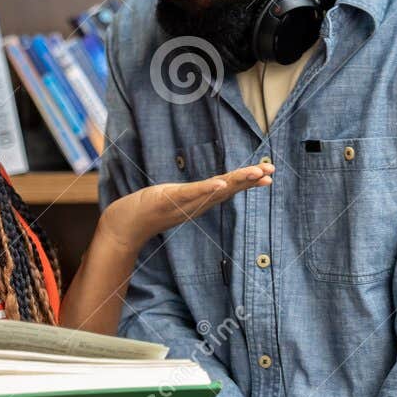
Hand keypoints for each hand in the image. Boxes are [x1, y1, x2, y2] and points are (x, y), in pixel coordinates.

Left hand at [98, 163, 274, 252]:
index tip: (269, 174)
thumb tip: (209, 187)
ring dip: (235, 182)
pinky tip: (221, 184)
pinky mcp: (171, 199)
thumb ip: (194, 194)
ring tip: (254, 173)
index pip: (229, 187)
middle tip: (271, 172)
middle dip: (250, 179)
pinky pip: (192, 193)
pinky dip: (208, 189)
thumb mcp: (178, 199)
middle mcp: (197, 203)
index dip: (249, 180)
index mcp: (201, 200)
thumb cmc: (150, 209)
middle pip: (228, 188)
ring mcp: (185, 202)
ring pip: (215, 190)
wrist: (126, 224)